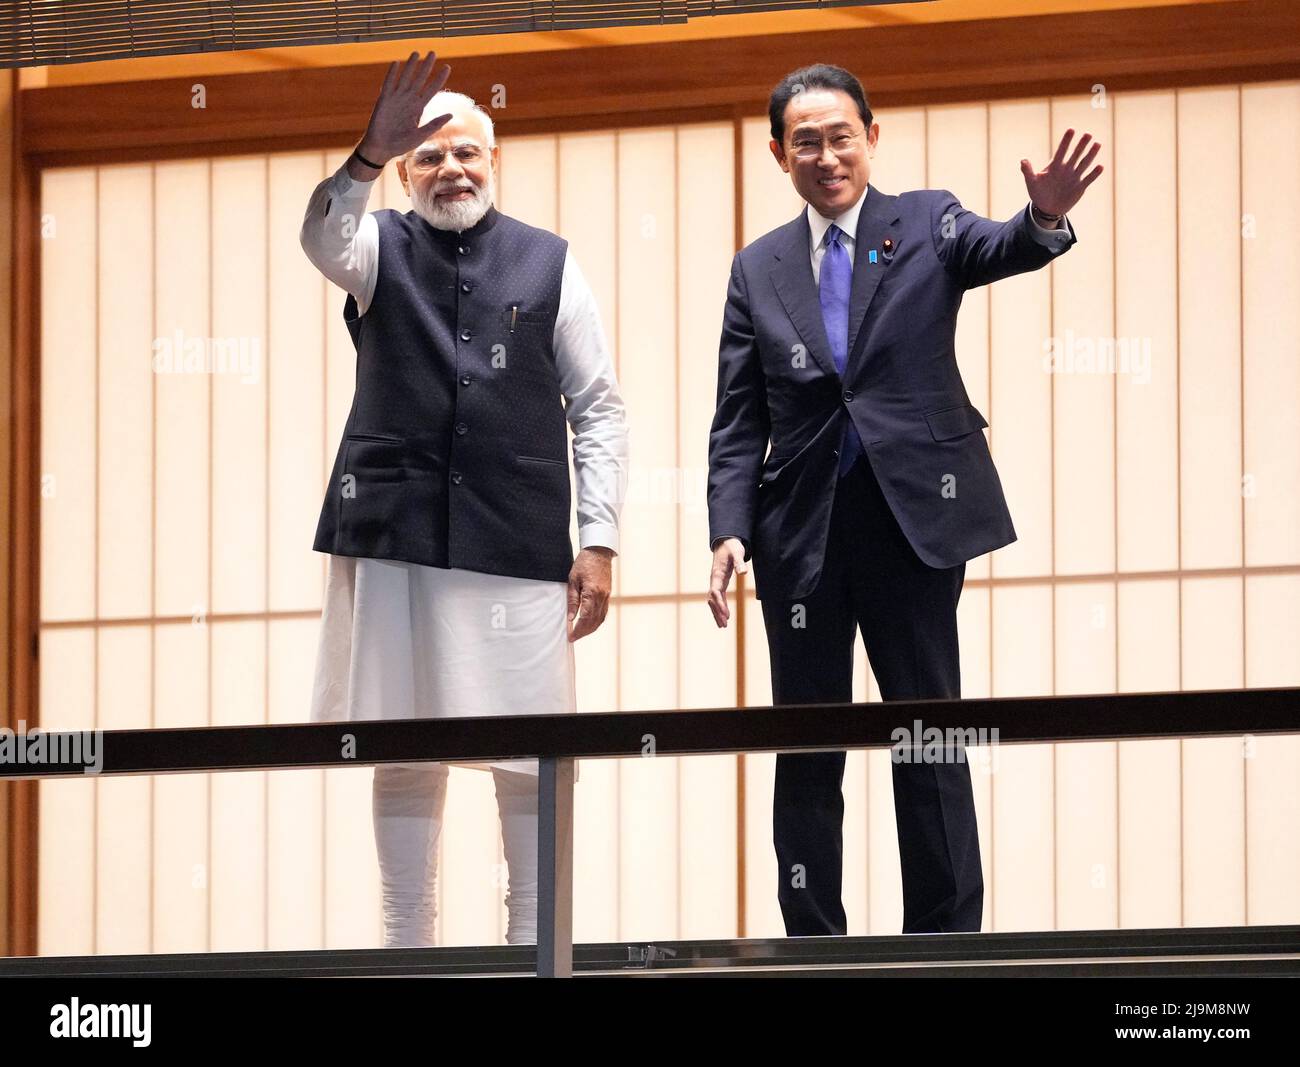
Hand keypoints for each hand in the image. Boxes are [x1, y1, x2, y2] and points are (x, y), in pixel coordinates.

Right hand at [355, 51, 453, 168]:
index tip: (447, 67)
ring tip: (417, 53)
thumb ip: (434, 124)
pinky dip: (392, 74)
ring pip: (405, 78)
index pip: (431, 90)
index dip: (439, 79)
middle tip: (433, 52)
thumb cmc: (401, 144)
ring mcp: (396, 99)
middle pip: (420, 79)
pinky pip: (389, 84)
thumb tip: (450, 115)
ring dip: (411, 66)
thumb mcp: (421, 135)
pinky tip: (397, 63)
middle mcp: (408, 100)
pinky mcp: (384, 100)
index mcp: (418, 108)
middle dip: (426, 66)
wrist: (382, 148)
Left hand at [567, 547, 612, 641]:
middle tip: (573, 638)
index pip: (585, 618)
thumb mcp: (573, 581)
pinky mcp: (608, 595)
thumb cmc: (584, 564)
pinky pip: (604, 613)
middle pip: (593, 621)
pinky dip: (597, 621)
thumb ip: (572, 600)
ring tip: (580, 634)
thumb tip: (570, 618)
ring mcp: (607, 597)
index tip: (570, 636)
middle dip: (583, 632)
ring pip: (600, 619)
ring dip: (590, 629)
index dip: (577, 630)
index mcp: (592, 593)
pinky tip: (590, 624)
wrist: (599, 552)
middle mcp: (602, 597)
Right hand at [707, 538, 747, 627]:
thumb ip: (740, 562)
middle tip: (724, 625)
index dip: (720, 604)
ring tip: (723, 626)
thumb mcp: (737, 552)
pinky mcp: (720, 583)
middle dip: (717, 612)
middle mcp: (714, 580)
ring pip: (713, 601)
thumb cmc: (732, 547)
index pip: (715, 592)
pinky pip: (718, 598)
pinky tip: (725, 616)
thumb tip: (743, 572)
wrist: (726, 542)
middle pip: (712, 599)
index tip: (726, 614)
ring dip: (717, 613)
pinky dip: (720, 608)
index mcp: (717, 574)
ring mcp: (716, 582)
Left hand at [1020, 128, 1102, 217]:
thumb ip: (1028, 171)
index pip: (1061, 151)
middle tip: (1088, 134)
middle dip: (1081, 145)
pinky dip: (1094, 174)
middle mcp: (1067, 169)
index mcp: (1055, 166)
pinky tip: (1100, 166)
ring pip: (1084, 163)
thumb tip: (1023, 160)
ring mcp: (1074, 177)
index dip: (1066, 141)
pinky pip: (1088, 179)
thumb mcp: (1032, 182)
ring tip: (1097, 144)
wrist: (1047, 208)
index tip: (1071, 129)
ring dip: (1091, 154)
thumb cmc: (1038, 193)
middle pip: (1075, 154)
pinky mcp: (1080, 187)